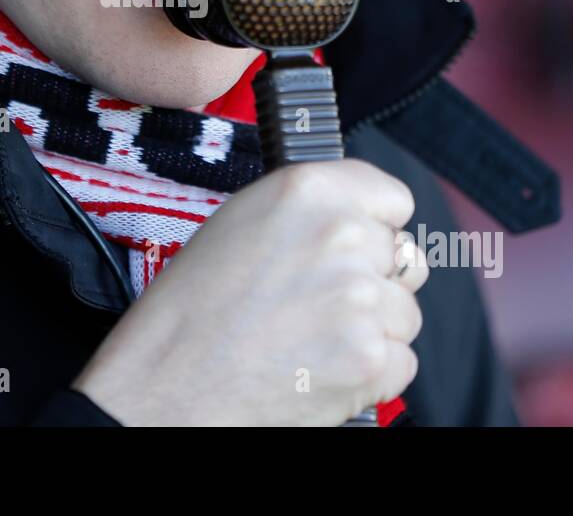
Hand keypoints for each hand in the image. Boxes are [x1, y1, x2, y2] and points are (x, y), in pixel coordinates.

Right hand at [72, 158, 428, 424]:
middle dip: (373, 281)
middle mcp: (343, 236)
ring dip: (371, 328)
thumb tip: (364, 224)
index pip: (393, 198)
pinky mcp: (370, 359)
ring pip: (404, 312)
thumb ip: (312, 211)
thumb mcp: (243, 220)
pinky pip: (401, 360)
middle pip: (403, 258)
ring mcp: (361, 299)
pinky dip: (369, 372)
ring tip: (309, 338)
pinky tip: (318, 366)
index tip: (357, 244)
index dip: (375, 226)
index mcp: (309, 191)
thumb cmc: (193, 305)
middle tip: (317, 301)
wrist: (168, 381)